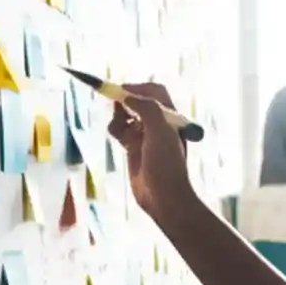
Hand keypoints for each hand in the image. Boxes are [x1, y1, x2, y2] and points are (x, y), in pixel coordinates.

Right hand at [106, 82, 191, 222]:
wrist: (162, 196)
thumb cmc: (166, 164)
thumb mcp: (160, 131)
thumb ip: (146, 109)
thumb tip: (127, 95)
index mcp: (170, 116)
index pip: (154, 91)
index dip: (137, 88)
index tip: (121, 93)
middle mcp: (158, 122)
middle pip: (137, 100)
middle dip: (124, 102)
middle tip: (116, 109)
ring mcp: (145, 135)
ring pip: (126, 115)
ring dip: (118, 117)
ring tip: (118, 128)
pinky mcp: (133, 147)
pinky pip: (120, 130)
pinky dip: (116, 129)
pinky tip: (117, 137)